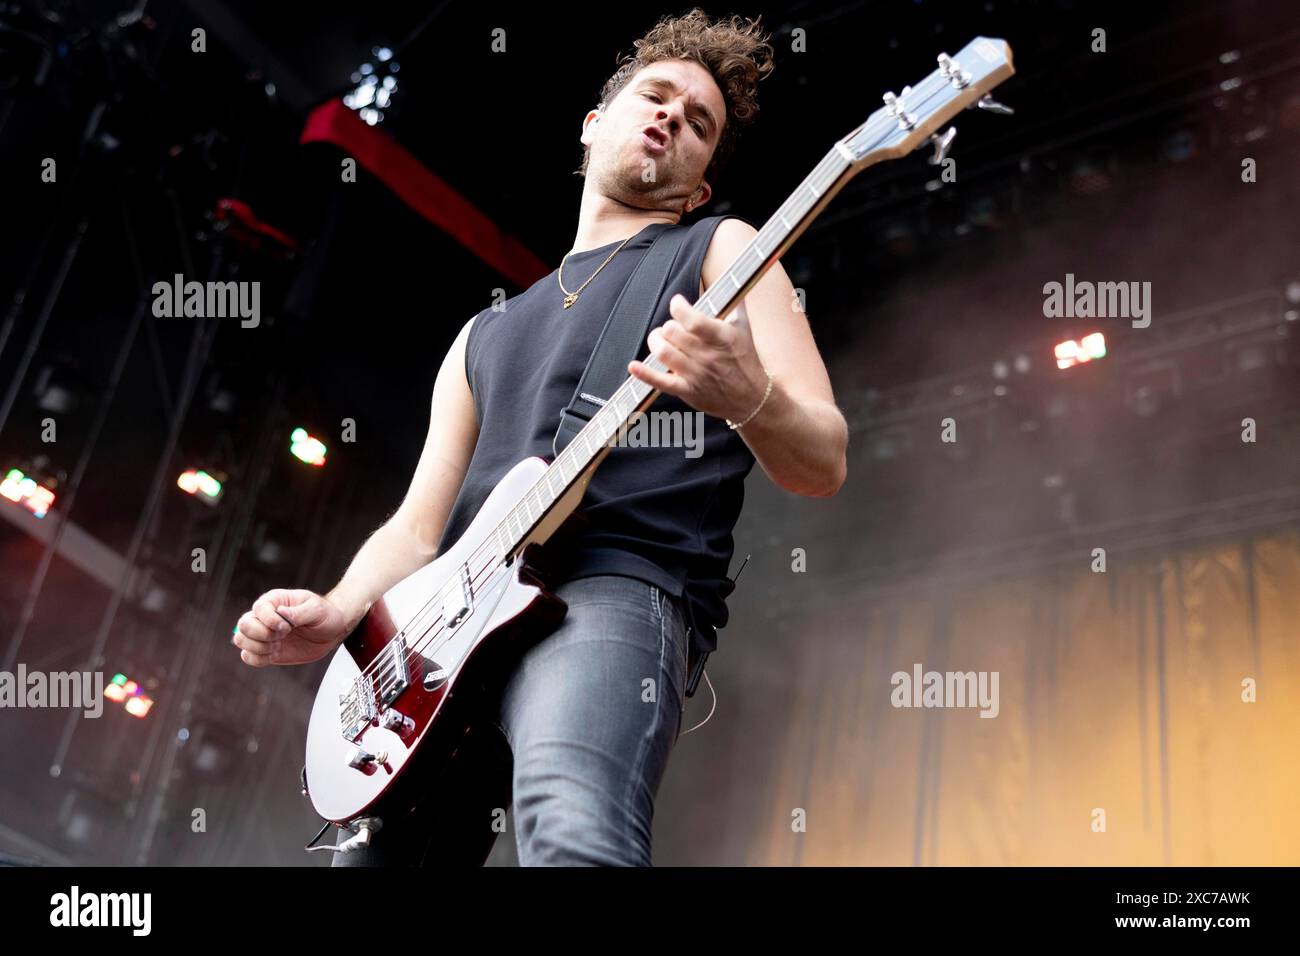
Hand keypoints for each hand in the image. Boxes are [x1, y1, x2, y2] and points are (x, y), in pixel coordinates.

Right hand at [233, 589, 348, 666]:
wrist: (332, 632)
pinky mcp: (266, 651)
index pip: (258, 609)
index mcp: (274, 601)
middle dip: (262, 634)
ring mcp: (263, 634)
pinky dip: (258, 659)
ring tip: (277, 645)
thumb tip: (280, 613)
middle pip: (243, 625)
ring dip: (258, 647)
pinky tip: (274, 654)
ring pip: (241, 640)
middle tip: (282, 636)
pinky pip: (248, 657)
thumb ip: (299, 612)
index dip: (270, 621)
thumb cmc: (325, 615)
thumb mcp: (317, 610)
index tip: (289, 626)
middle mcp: (264, 617)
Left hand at [627, 294, 768, 422]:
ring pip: (663, 352)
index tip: (678, 303)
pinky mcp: (687, 391)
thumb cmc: (746, 360)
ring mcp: (696, 375)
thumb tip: (731, 279)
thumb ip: (734, 302)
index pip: (692, 319)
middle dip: (668, 326)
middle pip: (672, 333)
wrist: (752, 398)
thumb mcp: (744, 328)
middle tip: (673, 328)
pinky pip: (660, 382)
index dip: (678, 307)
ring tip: (661, 340)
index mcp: (721, 337)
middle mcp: (707, 356)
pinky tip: (634, 366)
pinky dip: (644, 373)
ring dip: (656, 342)